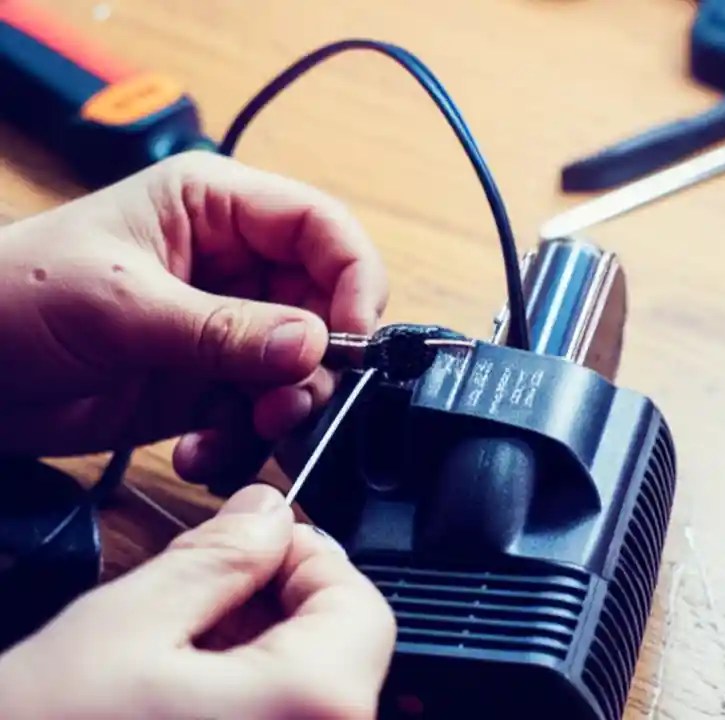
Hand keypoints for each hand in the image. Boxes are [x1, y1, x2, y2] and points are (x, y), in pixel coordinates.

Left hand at [0, 151, 388, 483]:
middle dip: (319, 360)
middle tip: (288, 402)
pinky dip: (242, 441)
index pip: (323, 227)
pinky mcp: (205, 382)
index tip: (354, 338)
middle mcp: (232, 263)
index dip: (354, 278)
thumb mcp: (122, 307)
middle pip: (325, 303)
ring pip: (301, 367)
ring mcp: (222, 326)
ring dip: (283, 409)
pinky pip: (259, 411)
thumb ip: (225, 330)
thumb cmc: (9, 298)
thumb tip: (315, 344)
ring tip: (243, 432)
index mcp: (216, 208)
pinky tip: (199, 452)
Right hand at [0, 484, 396, 719]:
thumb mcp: (125, 627)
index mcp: (310, 707)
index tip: (257, 540)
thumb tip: (267, 514)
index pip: (363, 608)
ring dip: (259, 655)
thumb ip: (217, 559)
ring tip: (175, 652)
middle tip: (204, 590)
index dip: (310, 558)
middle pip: (342, 655)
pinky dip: (246, 701)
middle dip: (280, 607)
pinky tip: (179, 697)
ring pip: (310, 693)